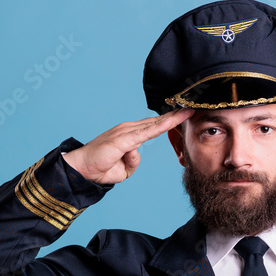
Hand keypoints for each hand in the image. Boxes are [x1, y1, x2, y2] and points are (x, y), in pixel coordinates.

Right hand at [62, 108, 192, 184]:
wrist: (82, 169)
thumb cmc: (101, 168)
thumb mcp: (124, 169)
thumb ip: (134, 161)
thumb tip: (137, 152)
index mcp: (130, 135)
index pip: (153, 125)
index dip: (169, 120)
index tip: (185, 114)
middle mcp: (128, 129)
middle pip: (156, 121)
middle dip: (175, 114)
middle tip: (192, 106)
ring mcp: (125, 132)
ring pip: (153, 124)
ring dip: (171, 117)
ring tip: (188, 111)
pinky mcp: (122, 139)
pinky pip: (144, 133)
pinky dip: (158, 127)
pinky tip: (170, 122)